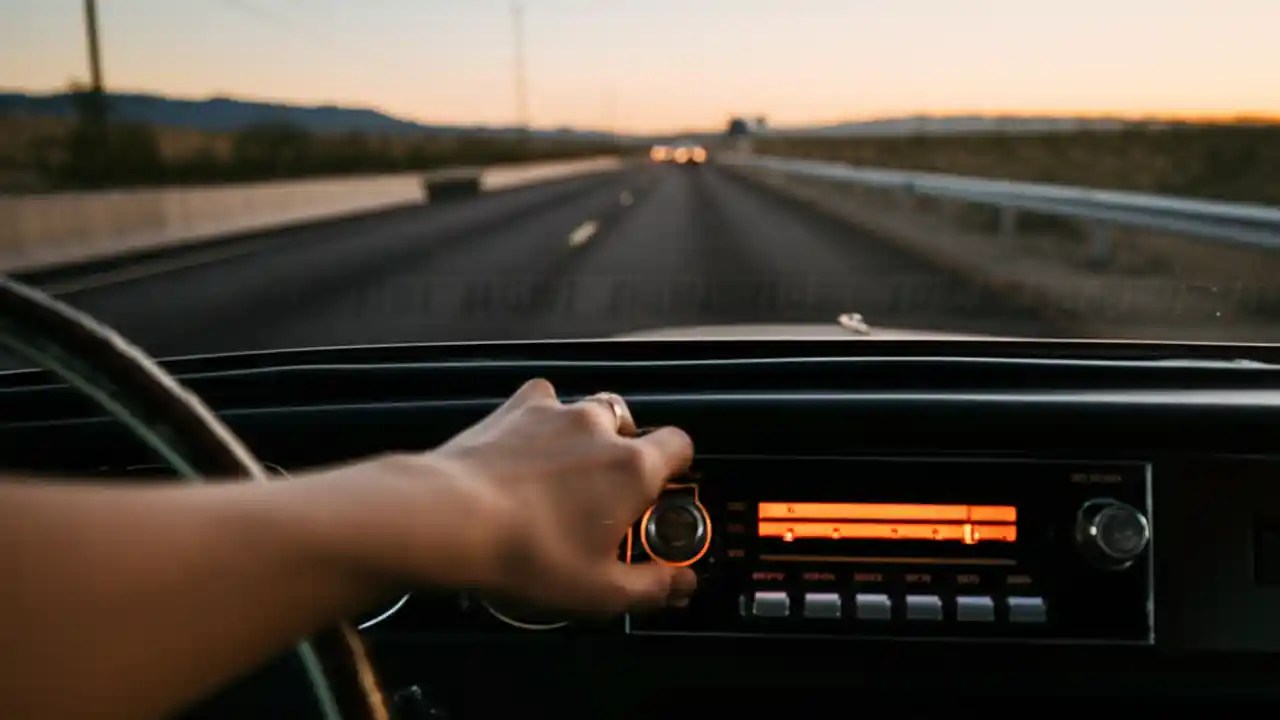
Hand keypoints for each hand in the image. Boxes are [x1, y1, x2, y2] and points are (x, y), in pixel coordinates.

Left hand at [430, 378, 696, 615]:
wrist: (450, 519)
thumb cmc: (529, 555)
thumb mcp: (600, 591)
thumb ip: (652, 586)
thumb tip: (681, 584)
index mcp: (633, 468)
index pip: (680, 444)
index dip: (676, 465)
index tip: (661, 489)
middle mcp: (599, 427)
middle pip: (632, 424)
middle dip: (626, 450)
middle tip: (606, 491)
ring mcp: (555, 412)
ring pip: (587, 409)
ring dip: (585, 433)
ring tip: (564, 470)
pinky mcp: (513, 408)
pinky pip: (541, 401)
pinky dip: (541, 419)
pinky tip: (527, 445)